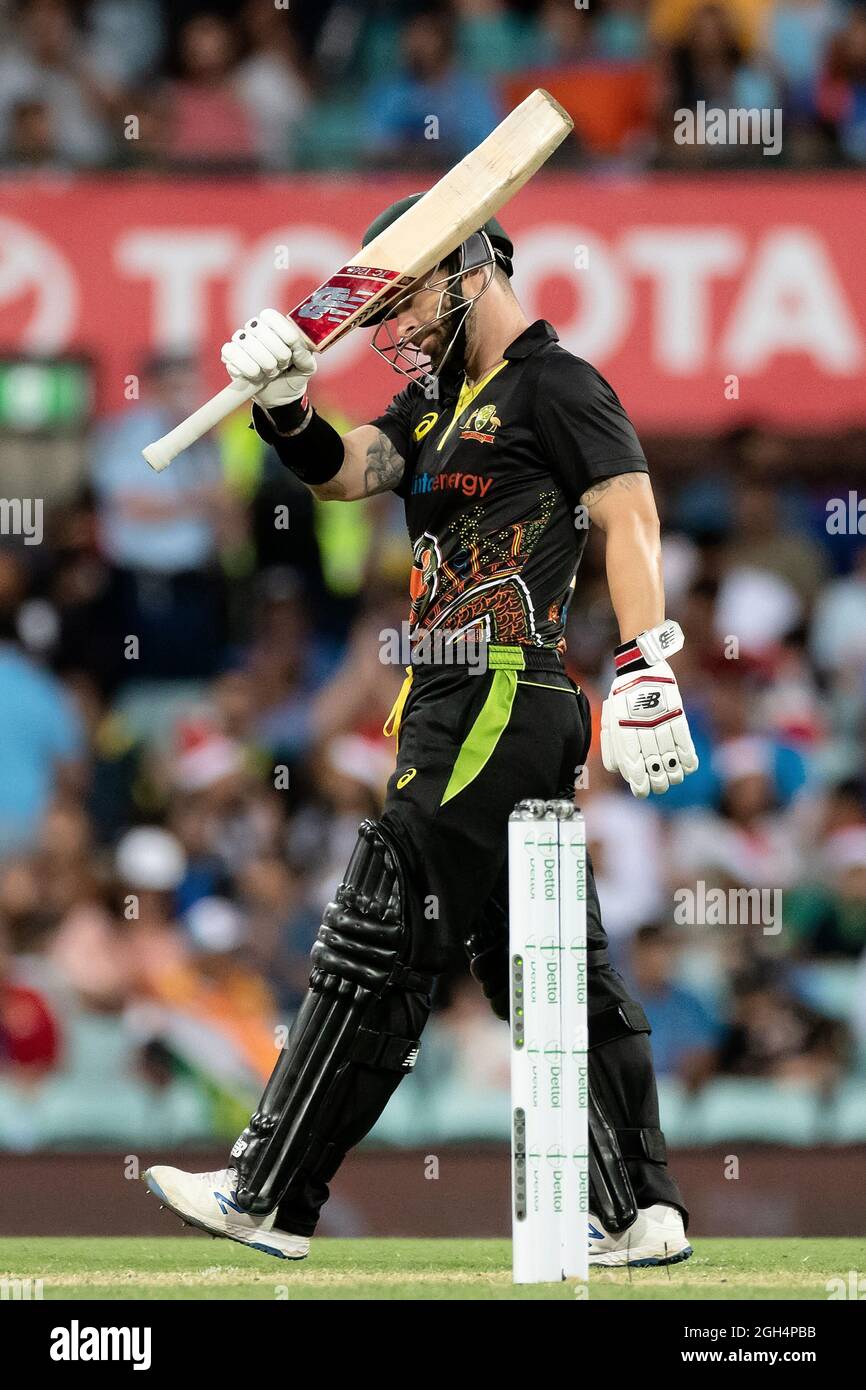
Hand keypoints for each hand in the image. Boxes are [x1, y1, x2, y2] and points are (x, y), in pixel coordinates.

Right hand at [221, 309, 315, 407]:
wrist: (279, 396)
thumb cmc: (292, 375)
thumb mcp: (306, 367)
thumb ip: (305, 354)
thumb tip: (297, 345)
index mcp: (273, 324)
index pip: (270, 316)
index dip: (283, 331)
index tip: (292, 345)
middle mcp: (254, 329)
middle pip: (262, 331)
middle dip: (278, 354)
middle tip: (283, 365)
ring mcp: (240, 341)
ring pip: (248, 345)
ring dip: (265, 364)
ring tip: (271, 372)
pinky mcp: (229, 356)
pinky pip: (233, 356)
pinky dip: (249, 370)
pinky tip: (256, 376)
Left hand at [601, 623, 697, 796]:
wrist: (642, 664)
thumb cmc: (624, 694)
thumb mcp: (610, 714)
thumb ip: (612, 742)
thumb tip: (618, 769)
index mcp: (623, 724)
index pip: (631, 757)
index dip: (637, 777)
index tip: (641, 790)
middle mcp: (641, 723)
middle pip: (651, 758)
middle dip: (655, 779)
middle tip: (658, 789)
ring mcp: (660, 717)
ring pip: (668, 751)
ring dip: (672, 770)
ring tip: (673, 780)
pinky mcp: (675, 711)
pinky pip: (683, 737)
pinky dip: (687, 753)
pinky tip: (688, 766)